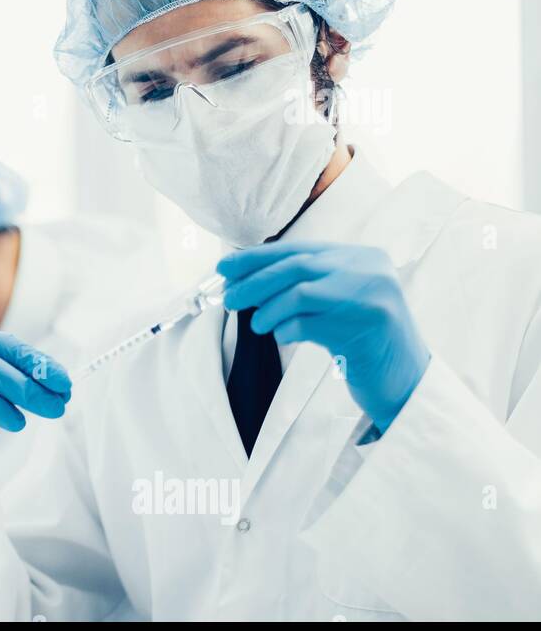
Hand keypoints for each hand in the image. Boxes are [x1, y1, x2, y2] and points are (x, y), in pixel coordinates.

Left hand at [218, 240, 430, 430]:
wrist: (406, 381)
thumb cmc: (363, 341)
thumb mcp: (338, 301)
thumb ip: (305, 283)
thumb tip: (244, 278)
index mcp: (362, 256)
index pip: (299, 250)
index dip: (257, 258)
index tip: (224, 268)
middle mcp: (369, 270)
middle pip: (296, 267)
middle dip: (254, 282)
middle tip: (229, 299)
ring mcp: (370, 296)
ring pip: (300, 292)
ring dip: (269, 310)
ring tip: (258, 325)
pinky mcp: (366, 327)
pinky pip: (308, 322)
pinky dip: (286, 330)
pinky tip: (284, 337)